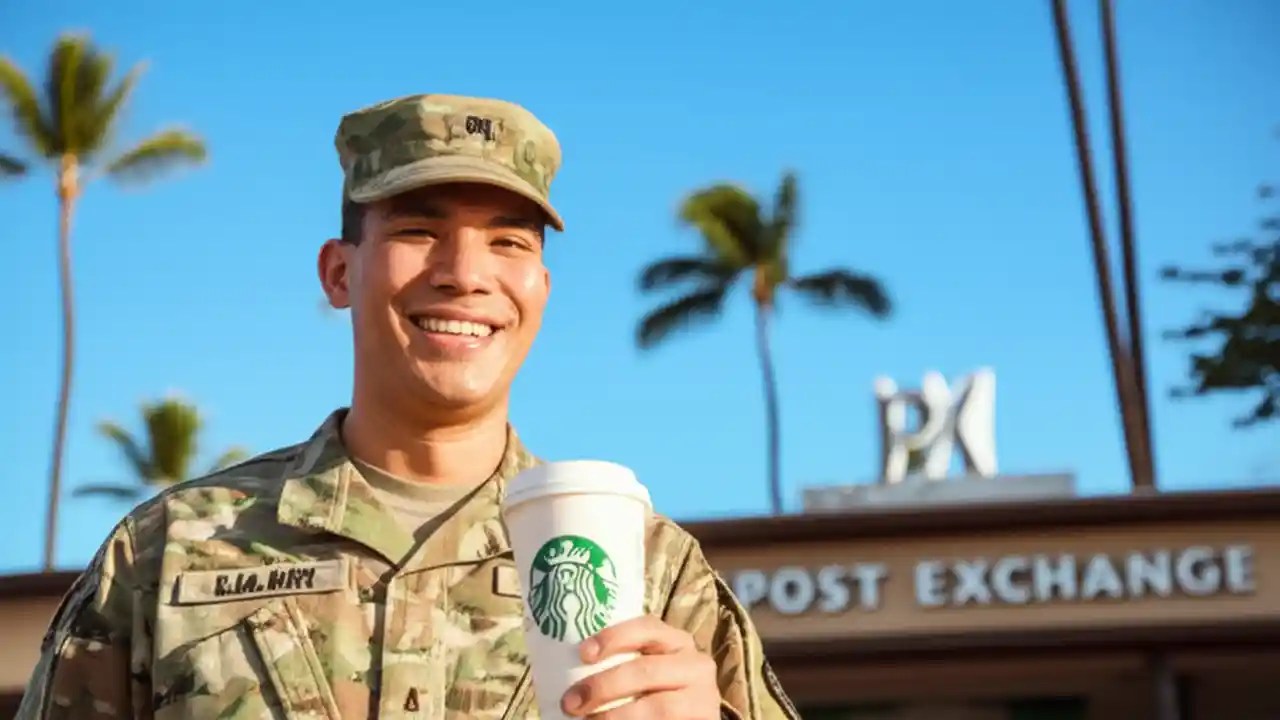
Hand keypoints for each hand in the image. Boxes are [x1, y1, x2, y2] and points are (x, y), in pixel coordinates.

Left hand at [561, 614, 719, 718]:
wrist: (689, 716)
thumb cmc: (659, 689)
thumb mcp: (647, 668)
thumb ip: (622, 662)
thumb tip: (570, 666)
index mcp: (676, 641)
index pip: (646, 627)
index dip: (614, 637)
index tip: (583, 654)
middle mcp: (695, 665)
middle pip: (646, 670)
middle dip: (604, 686)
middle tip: (571, 702)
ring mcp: (702, 698)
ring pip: (658, 707)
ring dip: (615, 717)